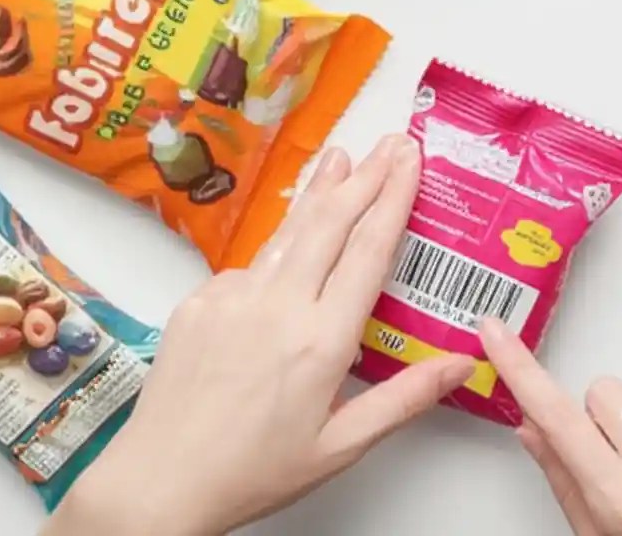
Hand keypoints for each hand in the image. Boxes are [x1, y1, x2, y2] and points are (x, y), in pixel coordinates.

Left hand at [45, 135, 474, 535]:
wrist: (161, 480)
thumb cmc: (252, 471)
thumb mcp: (341, 445)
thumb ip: (405, 398)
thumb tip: (461, 364)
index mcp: (321, 341)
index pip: (368, 251)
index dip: (393, 198)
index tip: (410, 161)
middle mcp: (277, 307)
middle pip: (330, 222)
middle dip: (365, 176)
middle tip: (390, 141)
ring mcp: (231, 298)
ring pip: (287, 233)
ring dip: (319, 193)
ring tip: (341, 160)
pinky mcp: (198, 301)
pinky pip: (248, 267)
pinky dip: (275, 250)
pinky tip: (287, 250)